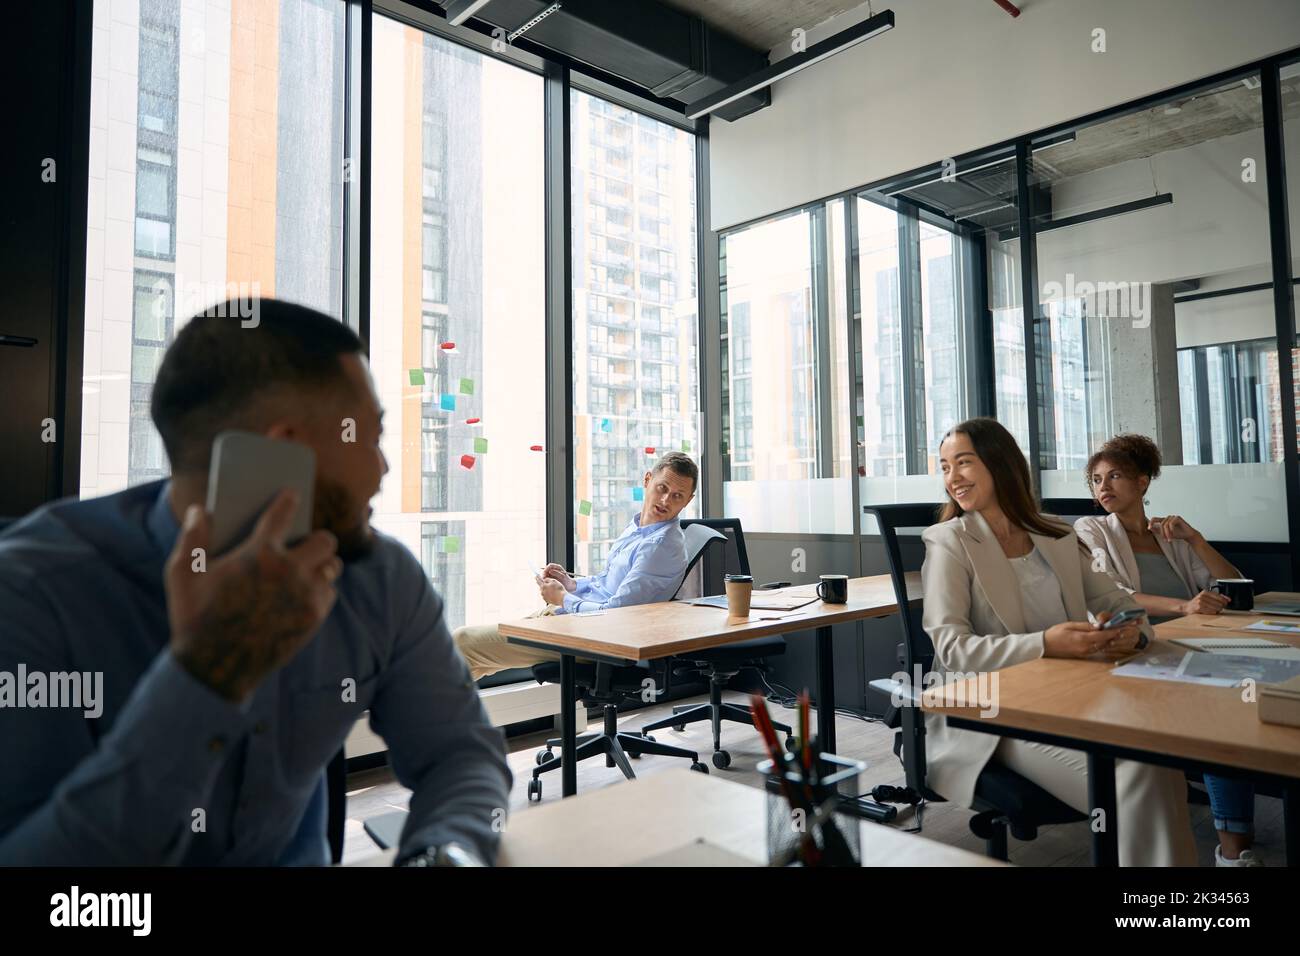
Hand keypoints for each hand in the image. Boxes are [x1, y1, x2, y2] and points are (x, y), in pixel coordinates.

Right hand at [165, 489, 341, 702]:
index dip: (289, 500)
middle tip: (305, 543)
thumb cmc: (194, 617)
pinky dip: (320, 590)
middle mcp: (290, 570)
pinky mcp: (313, 618)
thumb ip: (192, 538)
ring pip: (332, 567)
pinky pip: (329, 593)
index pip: (282, 513)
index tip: (292, 495)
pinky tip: (307, 591)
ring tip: (309, 566)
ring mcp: (306, 595)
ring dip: (322, 565)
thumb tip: (201, 510)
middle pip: (324, 540)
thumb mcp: (182, 575)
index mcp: (259, 553)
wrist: (214, 667)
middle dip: (317, 538)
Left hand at [538, 578, 566, 606]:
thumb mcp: (554, 581)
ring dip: (546, 590)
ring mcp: (544, 596)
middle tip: (545, 583)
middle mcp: (542, 592)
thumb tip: (544, 579)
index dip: (537, 578)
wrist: (562, 599)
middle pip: (541, 586)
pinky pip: (546, 596)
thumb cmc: (559, 590)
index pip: (539, 580)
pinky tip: (552, 593)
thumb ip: (547, 579)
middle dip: (542, 584)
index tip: (536, 576)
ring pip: (543, 591)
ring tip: (552, 589)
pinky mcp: (547, 600)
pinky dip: (548, 594)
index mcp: (543, 586)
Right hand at [543, 562, 575, 592]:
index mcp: (558, 567)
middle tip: (543, 578)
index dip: (546, 569)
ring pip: (546, 574)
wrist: (570, 586)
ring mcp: (553, 574)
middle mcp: (555, 570)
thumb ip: (556, 573)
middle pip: (547, 570)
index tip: (544, 573)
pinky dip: (546, 580)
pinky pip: (547, 578)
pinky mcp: (552, 578)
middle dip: (544, 574)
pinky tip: (546, 583)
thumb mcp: (562, 576)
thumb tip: (550, 571)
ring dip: (544, 577)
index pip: (550, 565)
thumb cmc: (567, 580)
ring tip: (545, 581)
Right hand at [1044, 618, 1141, 659]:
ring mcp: (1086, 652)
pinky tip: (1108, 638)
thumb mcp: (1070, 625)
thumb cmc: (1055, 634)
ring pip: (1103, 645)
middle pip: (1106, 641)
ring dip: (1112, 639)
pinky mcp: (1084, 654)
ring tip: (1122, 632)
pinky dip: (1104, 643)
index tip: (1125, 627)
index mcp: (1083, 639)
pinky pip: (1097, 648)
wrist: (1045, 646)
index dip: (1116, 631)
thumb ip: (1086, 626)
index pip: (1104, 635)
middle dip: (1118, 634)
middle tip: (1129, 628)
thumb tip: (1099, 626)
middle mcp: (1086, 648)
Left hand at [1149, 514, 1199, 542]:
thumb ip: (1158, 530)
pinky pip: (1171, 524)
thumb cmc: (1178, 534)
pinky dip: (1171, 530)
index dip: (1151, 522)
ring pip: (1165, 525)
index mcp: (1164, 520)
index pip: (1154, 519)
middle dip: (1162, 533)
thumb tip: (1149, 528)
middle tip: (1165, 540)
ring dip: (1167, 533)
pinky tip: (1173, 534)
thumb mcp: (1166, 534)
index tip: (1148, 528)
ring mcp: (1173, 517)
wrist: (1188, 535)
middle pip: (1161, 524)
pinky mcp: (1177, 518)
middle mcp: (1168, 518)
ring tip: (1170, 539)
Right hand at [1182, 589, 1230, 614]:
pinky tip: (1212, 611)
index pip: (1219, 596)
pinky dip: (1213, 612)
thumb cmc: (1199, 602)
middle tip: (1220, 608)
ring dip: (1217, 610)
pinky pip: (1211, 611)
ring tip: (1216, 610)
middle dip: (1221, 606)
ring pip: (1216, 608)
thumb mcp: (1207, 597)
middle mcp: (1202, 596)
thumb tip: (1228, 599)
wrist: (1187, 607)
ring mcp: (1200, 602)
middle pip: (1219, 603)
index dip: (1224, 601)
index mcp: (1205, 592)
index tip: (1226, 603)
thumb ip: (1218, 597)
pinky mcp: (1199, 608)